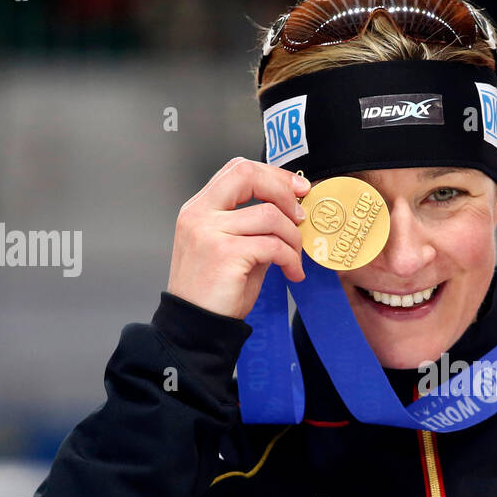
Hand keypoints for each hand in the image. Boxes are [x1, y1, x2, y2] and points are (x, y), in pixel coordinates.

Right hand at [167, 157, 309, 319]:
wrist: (195, 327)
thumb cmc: (216, 292)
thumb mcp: (233, 248)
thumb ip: (254, 225)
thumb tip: (292, 209)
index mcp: (199, 208)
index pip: (238, 169)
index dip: (273, 175)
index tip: (297, 189)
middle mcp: (199, 214)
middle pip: (248, 175)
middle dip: (283, 191)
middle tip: (300, 215)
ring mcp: (209, 232)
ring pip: (269, 215)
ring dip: (292, 238)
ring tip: (294, 258)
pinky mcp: (225, 253)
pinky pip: (273, 245)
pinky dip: (291, 259)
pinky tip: (292, 273)